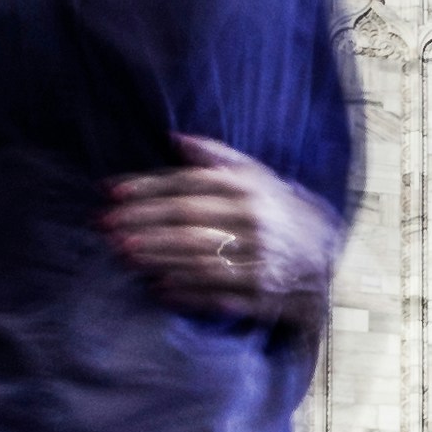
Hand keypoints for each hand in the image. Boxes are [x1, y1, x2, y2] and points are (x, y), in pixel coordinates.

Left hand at [102, 138, 341, 327]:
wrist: (326, 255)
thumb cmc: (281, 209)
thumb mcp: (257, 174)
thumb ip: (215, 156)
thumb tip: (173, 137)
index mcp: (250, 189)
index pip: (188, 186)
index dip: (146, 188)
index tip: (111, 193)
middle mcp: (254, 222)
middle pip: (187, 221)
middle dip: (142, 223)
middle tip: (105, 226)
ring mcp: (259, 260)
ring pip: (197, 257)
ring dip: (156, 256)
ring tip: (123, 253)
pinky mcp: (262, 293)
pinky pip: (217, 293)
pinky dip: (186, 291)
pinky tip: (158, 287)